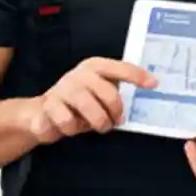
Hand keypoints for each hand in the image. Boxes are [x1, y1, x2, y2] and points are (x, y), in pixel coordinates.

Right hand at [27, 57, 156, 143]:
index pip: (120, 68)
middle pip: (107, 92)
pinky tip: (70, 126)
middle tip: (115, 122)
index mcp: (94, 67)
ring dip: (97, 122)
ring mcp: (63, 88)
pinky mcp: (49, 105)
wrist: (42, 114)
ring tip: (95, 126)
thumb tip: (139, 100)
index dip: (137, 76)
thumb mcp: (98, 96)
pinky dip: (72, 129)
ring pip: (88, 106)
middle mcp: (79, 74)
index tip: (154, 84)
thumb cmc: (78, 105)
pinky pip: (67, 120)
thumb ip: (114, 95)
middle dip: (115, 111)